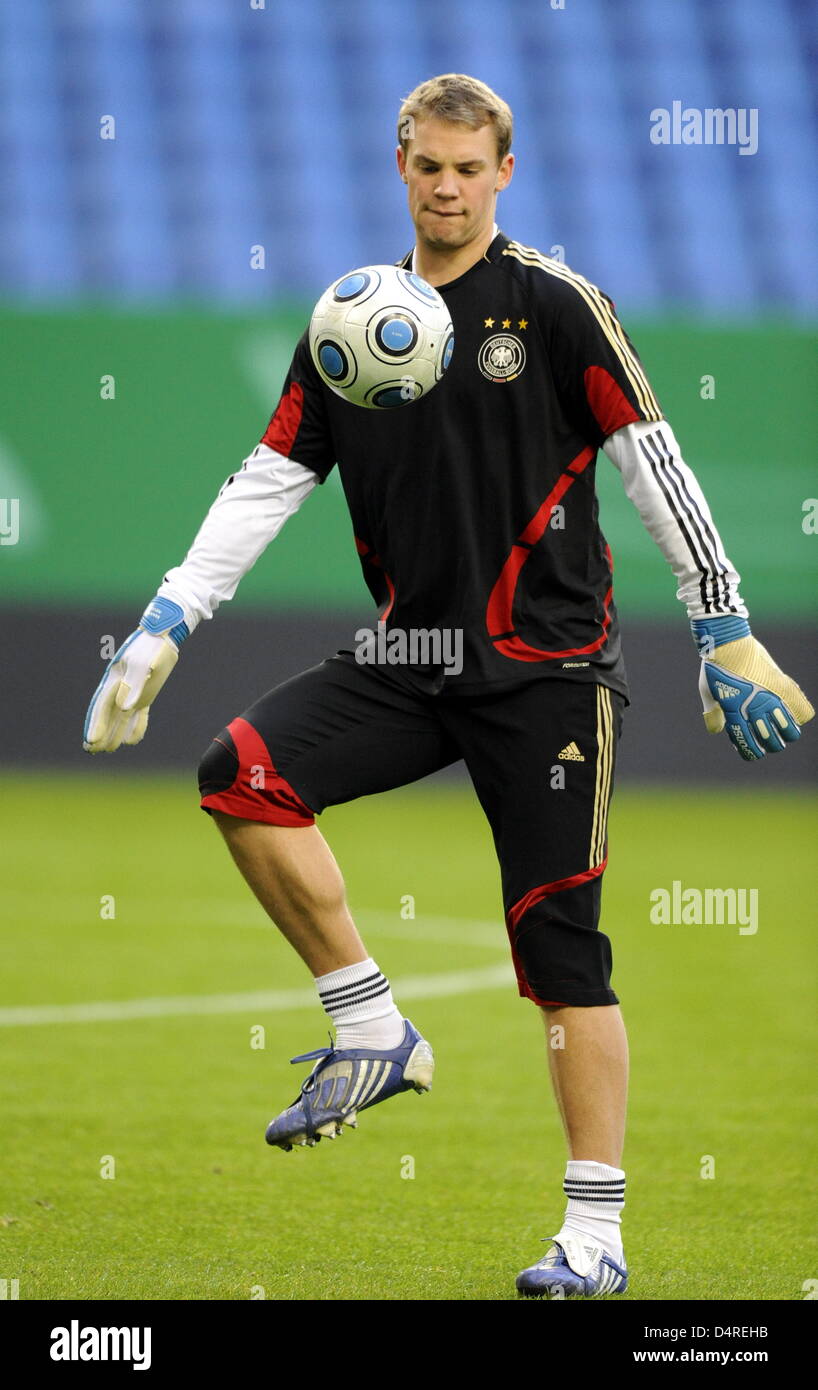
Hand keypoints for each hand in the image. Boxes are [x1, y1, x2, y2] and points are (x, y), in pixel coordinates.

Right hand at [83, 597, 187, 752]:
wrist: (164, 634)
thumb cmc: (152, 648)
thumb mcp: (144, 664)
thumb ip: (134, 686)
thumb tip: (123, 709)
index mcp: (116, 680)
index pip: (102, 706)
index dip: (96, 724)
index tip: (92, 741)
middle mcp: (121, 688)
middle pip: (107, 714)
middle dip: (100, 732)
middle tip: (91, 750)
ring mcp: (133, 691)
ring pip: (121, 716)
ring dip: (114, 732)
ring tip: (107, 750)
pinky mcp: (146, 692)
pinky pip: (138, 713)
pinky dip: (136, 726)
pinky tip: (132, 740)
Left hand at [696, 629, 813, 760]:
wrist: (728, 642)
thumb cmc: (715, 667)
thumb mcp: (707, 692)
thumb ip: (714, 714)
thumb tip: (717, 732)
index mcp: (735, 714)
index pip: (749, 746)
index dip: (752, 753)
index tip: (753, 750)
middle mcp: (755, 709)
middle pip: (773, 743)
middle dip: (771, 745)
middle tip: (770, 740)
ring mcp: (771, 697)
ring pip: (789, 731)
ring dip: (787, 734)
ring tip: (785, 731)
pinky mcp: (782, 685)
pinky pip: (802, 709)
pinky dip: (800, 715)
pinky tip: (794, 715)